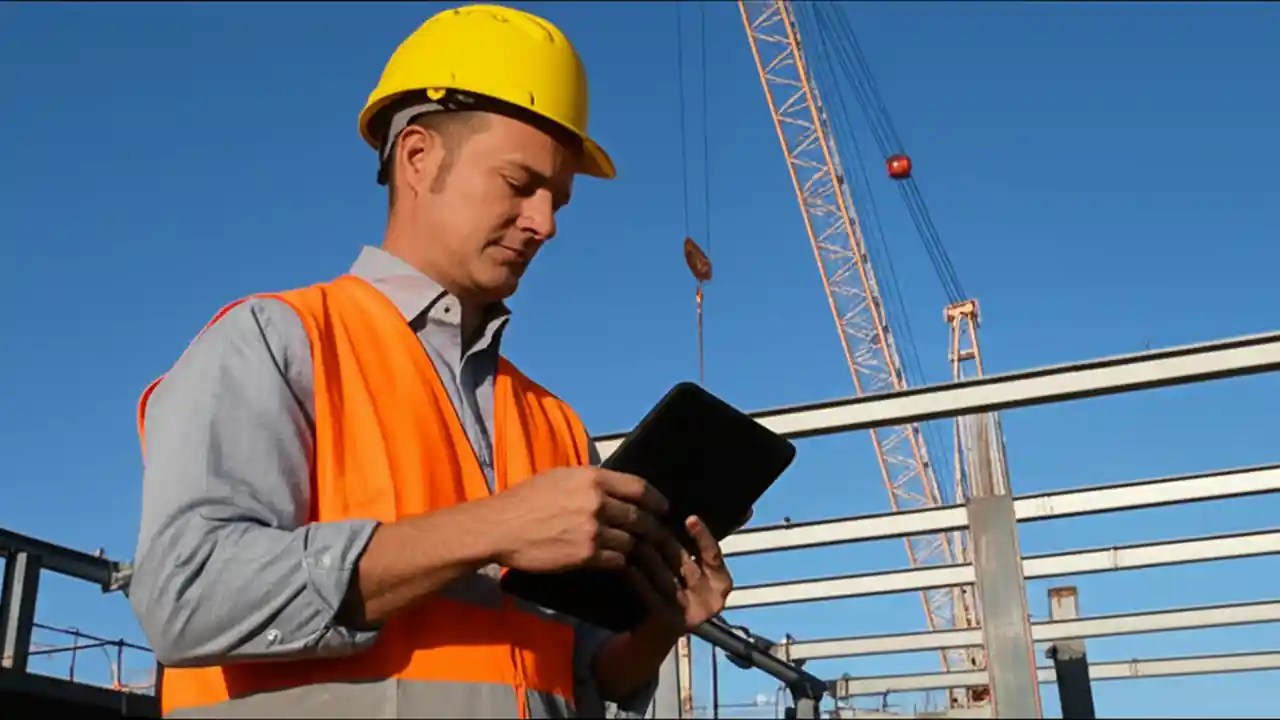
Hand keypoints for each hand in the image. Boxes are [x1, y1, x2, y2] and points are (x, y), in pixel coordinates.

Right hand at [487, 466, 674, 572]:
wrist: (501, 527)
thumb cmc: (526, 499)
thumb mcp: (560, 477)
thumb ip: (590, 481)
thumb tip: (612, 487)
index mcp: (592, 478)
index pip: (638, 488)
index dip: (656, 499)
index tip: (664, 508)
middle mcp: (597, 502)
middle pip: (640, 517)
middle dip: (655, 528)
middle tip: (661, 536)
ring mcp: (593, 530)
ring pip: (631, 541)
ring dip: (639, 548)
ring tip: (645, 554)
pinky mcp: (586, 555)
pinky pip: (617, 560)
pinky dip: (622, 562)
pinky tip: (621, 563)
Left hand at [626, 515, 734, 634]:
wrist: (660, 634)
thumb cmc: (681, 590)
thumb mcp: (701, 570)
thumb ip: (710, 544)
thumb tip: (746, 510)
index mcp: (722, 584)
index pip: (714, 555)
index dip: (702, 536)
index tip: (690, 518)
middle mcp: (711, 601)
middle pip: (684, 563)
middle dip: (663, 540)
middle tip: (645, 520)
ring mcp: (689, 613)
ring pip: (665, 576)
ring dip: (646, 554)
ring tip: (632, 535)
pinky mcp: (667, 621)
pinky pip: (650, 592)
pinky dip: (637, 576)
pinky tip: (626, 563)